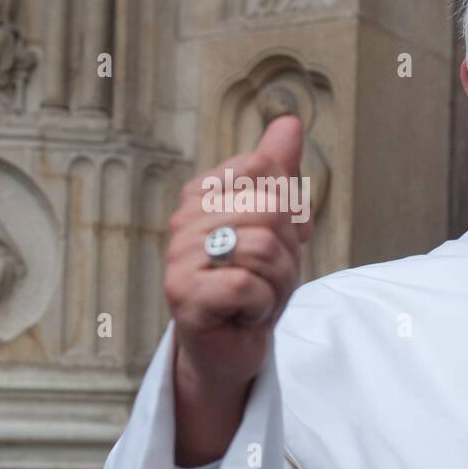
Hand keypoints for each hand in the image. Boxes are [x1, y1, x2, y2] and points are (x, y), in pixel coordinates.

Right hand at [165, 115, 314, 397]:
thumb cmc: (249, 282)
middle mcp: (184, 220)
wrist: (229, 345)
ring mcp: (179, 257)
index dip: (286, 208)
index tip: (273, 238)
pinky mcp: (184, 295)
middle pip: (269, 209)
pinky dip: (261, 304)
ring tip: (257, 296)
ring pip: (262, 248)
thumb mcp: (275, 225)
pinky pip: (248, 285)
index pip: (263, 169)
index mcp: (202, 194)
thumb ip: (278, 173)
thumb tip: (288, 123)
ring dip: (277, 282)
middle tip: (267, 276)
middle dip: (287, 251)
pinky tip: (244, 312)